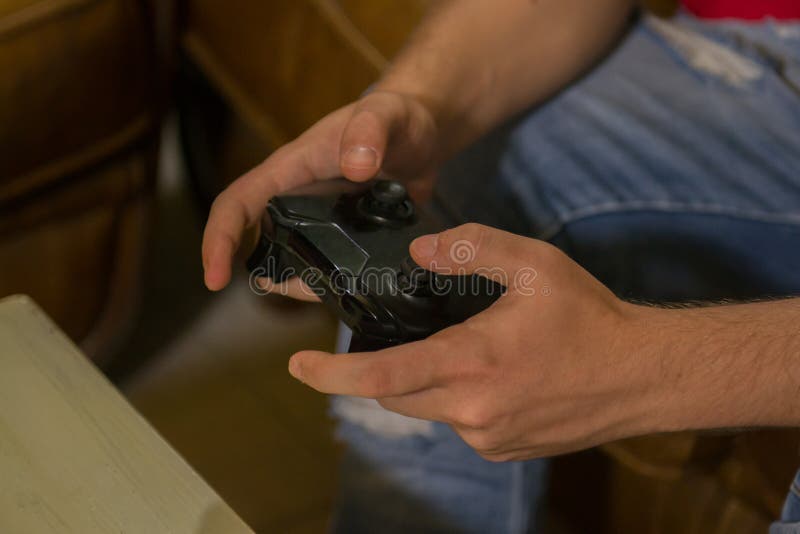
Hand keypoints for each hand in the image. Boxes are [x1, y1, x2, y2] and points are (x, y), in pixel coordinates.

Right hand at [202, 91, 439, 291]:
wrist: (424, 128)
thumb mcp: (385, 115)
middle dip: (265, 272)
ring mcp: (323, 217)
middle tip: (293, 292)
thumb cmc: (397, 115)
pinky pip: (331, 262)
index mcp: (292, 167)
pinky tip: (351, 290)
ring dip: (303, 282)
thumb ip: (369, 131)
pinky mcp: (349, 232)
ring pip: (296, 257)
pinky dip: (334, 280)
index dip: (219, 239)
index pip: (238, 202)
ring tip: (330, 294)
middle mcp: (300, 195)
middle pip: (261, 239)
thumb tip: (355, 166)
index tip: (214, 278)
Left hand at [287, 223, 657, 460]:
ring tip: (459, 347)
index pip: (383, 375)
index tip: (299, 366)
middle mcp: (472, 410)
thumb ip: (468, 249)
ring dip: (423, 379)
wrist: (641, 376)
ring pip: (426, 409)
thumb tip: (418, 252)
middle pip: (395, 394)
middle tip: (387, 339)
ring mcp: (486, 437)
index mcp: (472, 362)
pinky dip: (454, 396)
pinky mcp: (500, 449)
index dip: (333, 373)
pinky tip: (490, 373)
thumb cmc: (590, 318)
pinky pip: (456, 422)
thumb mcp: (532, 264)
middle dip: (379, 370)